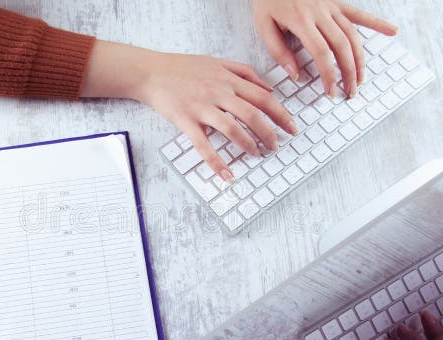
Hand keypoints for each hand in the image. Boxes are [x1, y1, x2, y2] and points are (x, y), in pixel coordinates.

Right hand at [81, 41, 296, 179]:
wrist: (151, 71)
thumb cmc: (183, 68)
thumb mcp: (217, 62)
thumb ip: (245, 72)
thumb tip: (269, 87)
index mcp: (229, 79)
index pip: (264, 97)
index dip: (281, 114)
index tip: (292, 128)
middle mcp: (219, 92)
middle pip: (253, 114)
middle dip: (270, 133)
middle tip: (276, 146)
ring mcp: (202, 107)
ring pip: (233, 128)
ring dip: (249, 144)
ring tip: (257, 154)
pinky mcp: (186, 120)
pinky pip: (203, 144)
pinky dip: (216, 162)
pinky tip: (226, 175)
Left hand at [252, 0, 396, 97]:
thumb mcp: (263, 25)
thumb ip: (279, 50)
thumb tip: (295, 74)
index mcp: (301, 21)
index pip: (321, 53)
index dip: (329, 75)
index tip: (331, 92)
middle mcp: (320, 13)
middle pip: (342, 46)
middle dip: (348, 72)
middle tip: (350, 92)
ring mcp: (331, 6)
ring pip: (352, 34)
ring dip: (359, 59)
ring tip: (360, 79)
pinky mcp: (336, 1)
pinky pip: (358, 13)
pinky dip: (377, 22)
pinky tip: (393, 31)